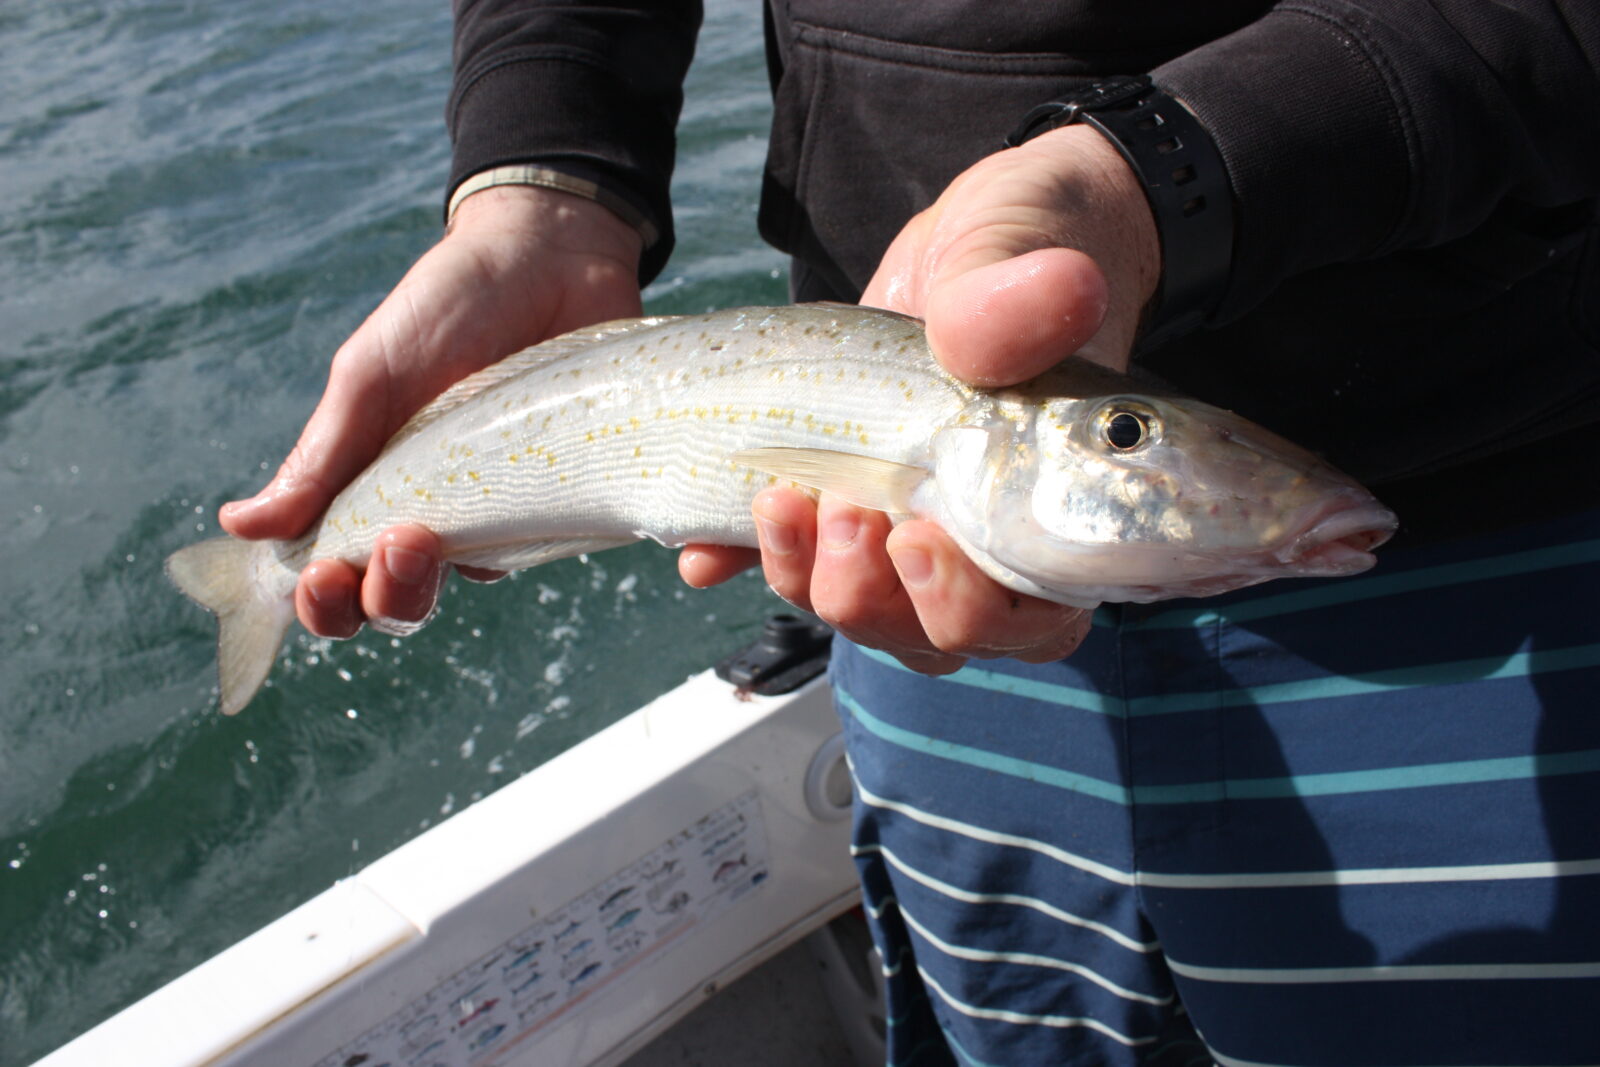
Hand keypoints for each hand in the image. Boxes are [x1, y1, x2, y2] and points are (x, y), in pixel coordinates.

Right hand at [219, 185, 643, 637]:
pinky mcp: (559, 493)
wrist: (552, 256)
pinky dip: (522, 537)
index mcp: (367, 483)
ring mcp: (496, 505)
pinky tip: (517, 499)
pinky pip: (537, 543)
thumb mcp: (372, 374)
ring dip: (434, 581)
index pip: (334, 571)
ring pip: (460, 583)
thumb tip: (239, 525)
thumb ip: (320, 455)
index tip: (322, 575)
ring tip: (427, 537)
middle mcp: (428, 506)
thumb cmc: (450, 306)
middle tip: (395, 546)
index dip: (321, 599)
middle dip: (381, 597)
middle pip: (393, 601)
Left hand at [681, 124, 1159, 672]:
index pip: (1036, 613)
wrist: (978, 236)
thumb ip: (1019, 296)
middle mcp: (992, 539)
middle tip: (844, 506)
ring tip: (779, 498)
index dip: (972, 601)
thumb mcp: (1022, 249)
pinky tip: (705, 550)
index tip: (916, 533)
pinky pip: (791, 566)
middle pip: (939, 636)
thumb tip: (1062, 291)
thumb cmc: (1032, 244)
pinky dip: (742, 562)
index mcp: (1063, 504)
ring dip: (811, 579)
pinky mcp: (842, 504)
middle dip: (875, 593)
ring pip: (868, 612)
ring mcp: (913, 528)